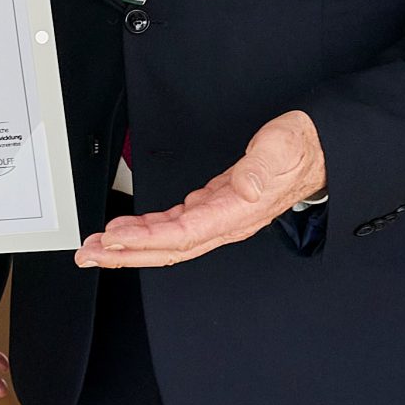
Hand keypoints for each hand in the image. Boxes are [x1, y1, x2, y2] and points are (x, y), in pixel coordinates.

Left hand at [76, 110, 326, 268]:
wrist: (315, 151)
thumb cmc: (298, 149)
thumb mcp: (282, 149)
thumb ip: (262, 169)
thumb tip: (248, 189)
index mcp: (237, 212)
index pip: (184, 234)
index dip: (146, 241)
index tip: (114, 239)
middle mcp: (224, 222)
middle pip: (169, 248)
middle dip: (126, 254)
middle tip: (89, 255)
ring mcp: (217, 218)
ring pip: (167, 241)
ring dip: (130, 246)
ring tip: (98, 247)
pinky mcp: (212, 207)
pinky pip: (174, 226)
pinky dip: (147, 230)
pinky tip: (127, 232)